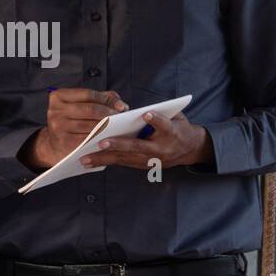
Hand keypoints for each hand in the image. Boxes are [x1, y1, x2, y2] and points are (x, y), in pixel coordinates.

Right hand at [21, 88, 128, 169]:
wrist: (54, 143)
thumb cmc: (70, 120)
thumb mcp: (79, 105)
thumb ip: (98, 98)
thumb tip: (118, 100)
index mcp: (58, 96)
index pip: (88, 94)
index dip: (107, 99)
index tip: (121, 105)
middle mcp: (55, 110)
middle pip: (91, 109)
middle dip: (109, 112)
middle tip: (121, 116)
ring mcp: (58, 127)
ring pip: (91, 125)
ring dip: (108, 126)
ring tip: (118, 126)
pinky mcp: (64, 142)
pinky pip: (88, 139)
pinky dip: (101, 138)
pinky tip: (109, 137)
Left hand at [79, 111, 213, 171]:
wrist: (190, 149)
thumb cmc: (178, 127)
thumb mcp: (176, 116)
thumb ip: (160, 112)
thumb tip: (139, 110)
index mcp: (172, 132)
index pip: (164, 125)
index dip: (157, 120)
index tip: (148, 114)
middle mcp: (161, 148)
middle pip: (138, 146)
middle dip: (118, 145)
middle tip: (101, 142)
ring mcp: (151, 160)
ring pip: (125, 158)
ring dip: (105, 158)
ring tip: (86, 158)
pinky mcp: (143, 165)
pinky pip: (123, 163)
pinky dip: (106, 162)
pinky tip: (91, 162)